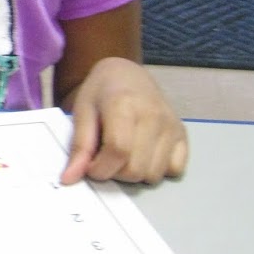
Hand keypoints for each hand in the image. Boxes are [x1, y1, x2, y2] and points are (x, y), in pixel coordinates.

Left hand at [61, 58, 187, 184]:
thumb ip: (79, 146)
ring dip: (135, 173)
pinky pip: (175, 169)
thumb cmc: (102, 92)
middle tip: (106, 158)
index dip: (100, 168)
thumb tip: (70, 179)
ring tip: (124, 155)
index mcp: (125, 105)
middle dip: (115, 173)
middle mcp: (154, 116)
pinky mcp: (183, 134)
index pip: (117, 151)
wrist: (128, 75)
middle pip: (136, 169)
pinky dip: (158, 169)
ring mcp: (172, 126)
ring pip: (154, 174)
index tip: (90, 166)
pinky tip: (144, 154)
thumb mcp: (82, 111)